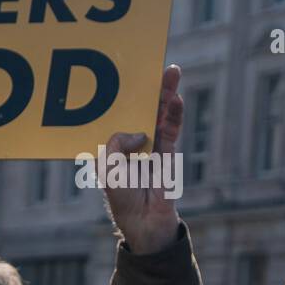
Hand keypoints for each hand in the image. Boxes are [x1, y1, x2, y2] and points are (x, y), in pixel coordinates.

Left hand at [103, 65, 183, 254]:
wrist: (144, 222)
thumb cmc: (121, 196)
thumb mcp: (108, 168)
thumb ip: (117, 143)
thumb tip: (140, 131)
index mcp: (114, 141)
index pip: (118, 111)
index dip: (122, 92)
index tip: (125, 71)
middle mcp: (132, 138)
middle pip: (142, 105)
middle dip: (148, 85)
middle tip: (155, 63)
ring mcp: (151, 144)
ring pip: (159, 112)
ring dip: (165, 93)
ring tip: (171, 73)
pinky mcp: (167, 152)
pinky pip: (171, 129)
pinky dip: (174, 114)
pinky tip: (176, 99)